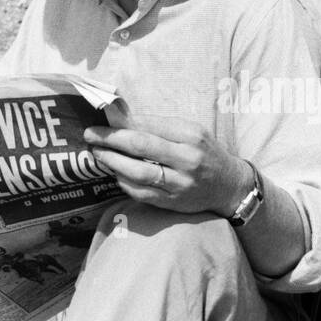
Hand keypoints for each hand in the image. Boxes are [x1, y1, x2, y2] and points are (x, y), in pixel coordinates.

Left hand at [84, 121, 247, 215]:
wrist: (229, 186)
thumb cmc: (205, 152)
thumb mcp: (190, 131)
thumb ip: (158, 125)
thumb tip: (121, 118)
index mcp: (191, 136)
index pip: (149, 125)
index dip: (122, 123)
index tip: (102, 118)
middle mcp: (187, 159)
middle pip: (141, 146)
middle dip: (111, 139)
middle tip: (90, 135)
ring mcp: (180, 183)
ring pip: (138, 173)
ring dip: (113, 162)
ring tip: (98, 154)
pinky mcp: (173, 202)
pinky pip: (141, 192)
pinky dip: (124, 182)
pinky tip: (115, 172)